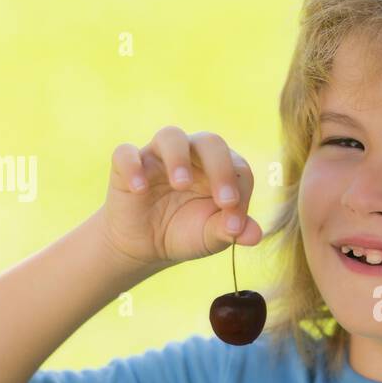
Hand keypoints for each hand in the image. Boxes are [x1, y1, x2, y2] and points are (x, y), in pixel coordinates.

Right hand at [100, 126, 263, 267]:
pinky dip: (133, 166)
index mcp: (219, 168)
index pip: (239, 168)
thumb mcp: (210, 237)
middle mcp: (192, 154)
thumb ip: (232, 232)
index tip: (235, 225)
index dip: (241, 194)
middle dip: (221, 169)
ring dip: (178, 157)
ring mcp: (159, 156)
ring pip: (171, 136)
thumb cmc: (185, 232)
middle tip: (225, 201)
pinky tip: (140, 189)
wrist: (145, 246)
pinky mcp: (127, 165)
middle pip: (210, 142)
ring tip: (180, 184)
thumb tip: (255, 235)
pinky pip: (126, 153)